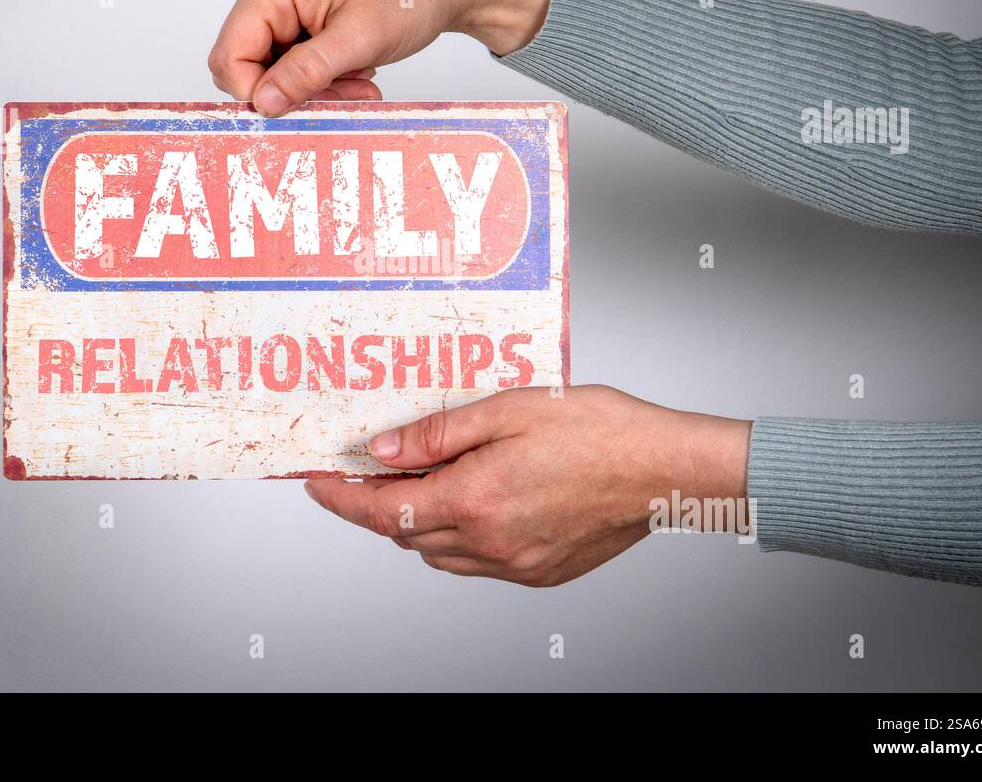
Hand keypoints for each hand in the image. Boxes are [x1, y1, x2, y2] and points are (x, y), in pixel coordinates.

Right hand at [208, 0, 550, 115]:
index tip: (300, 107)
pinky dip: (321, 83)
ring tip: (357, 85)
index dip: (257, 92)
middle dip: (290, 93)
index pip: (231, 55)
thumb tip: (263, 103)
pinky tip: (355, 77)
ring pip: (271, 75)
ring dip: (312, 91)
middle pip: (246, 68)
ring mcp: (281, 10)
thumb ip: (307, 71)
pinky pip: (292, 70)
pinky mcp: (296, 26)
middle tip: (340, 95)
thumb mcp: (359, 39)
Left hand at [305, 385, 751, 586]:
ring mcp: (516, 563)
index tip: (316, 484)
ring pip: (439, 553)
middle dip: (382, 503)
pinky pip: (478, 563)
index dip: (340, 498)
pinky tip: (480, 501)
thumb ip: (439, 433)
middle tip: (379, 466)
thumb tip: (385, 450)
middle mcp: (490, 542)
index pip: (381, 510)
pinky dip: (461, 537)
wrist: (664, 469)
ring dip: (421, 521)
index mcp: (474, 499)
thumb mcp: (508, 409)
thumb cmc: (599, 430)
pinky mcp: (540, 572)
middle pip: (405, 533)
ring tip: (433, 478)